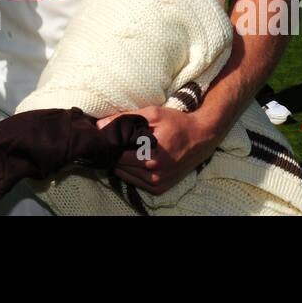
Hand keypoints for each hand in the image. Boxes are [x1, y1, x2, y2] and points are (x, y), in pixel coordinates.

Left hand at [98, 105, 218, 194]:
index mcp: (152, 156)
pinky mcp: (160, 188)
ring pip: (126, 175)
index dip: (110, 144)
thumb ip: (125, 118)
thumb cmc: (177, 123)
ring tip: (125, 149)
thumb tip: (100, 125)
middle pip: (120, 166)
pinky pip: (136, 183)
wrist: (201, 137)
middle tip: (114, 142)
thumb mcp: (153, 114)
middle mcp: (155, 173)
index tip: (107, 136)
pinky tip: (134, 159)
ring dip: (122, 164)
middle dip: (114, 153)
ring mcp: (158, 183)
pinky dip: (131, 172)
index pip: (117, 154)